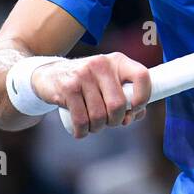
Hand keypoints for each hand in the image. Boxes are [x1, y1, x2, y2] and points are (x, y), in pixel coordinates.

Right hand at [32, 53, 151, 137]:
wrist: (50, 75)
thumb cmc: (88, 83)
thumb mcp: (108, 82)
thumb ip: (126, 97)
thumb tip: (137, 115)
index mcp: (117, 61)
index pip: (141, 76)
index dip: (143, 97)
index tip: (134, 110)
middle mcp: (101, 64)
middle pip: (118, 104)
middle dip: (115, 121)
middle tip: (108, 122)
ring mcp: (83, 75)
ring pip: (99, 115)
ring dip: (97, 128)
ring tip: (92, 124)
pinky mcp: (67, 87)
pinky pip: (81, 120)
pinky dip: (82, 131)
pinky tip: (80, 131)